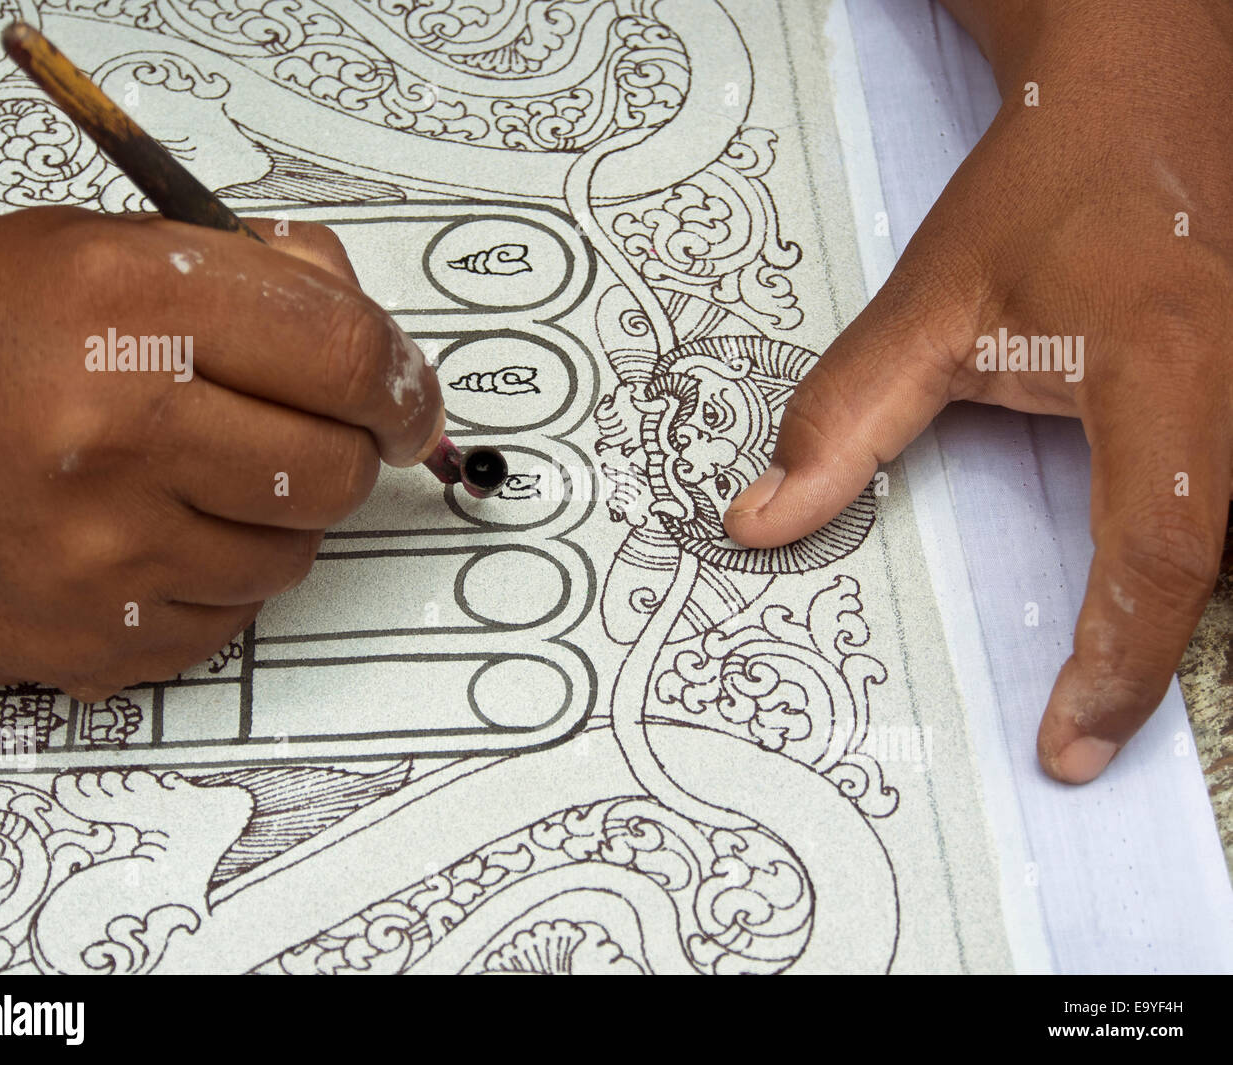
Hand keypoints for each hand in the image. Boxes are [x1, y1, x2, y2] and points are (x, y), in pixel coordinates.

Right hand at [0, 206, 442, 700]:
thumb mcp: (95, 255)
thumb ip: (250, 276)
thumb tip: (368, 332)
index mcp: (128, 306)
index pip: (348, 353)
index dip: (401, 381)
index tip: (407, 398)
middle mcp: (118, 430)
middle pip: (338, 466)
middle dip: (342, 447)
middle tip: (299, 428)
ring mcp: (106, 548)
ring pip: (294, 552)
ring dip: (274, 515)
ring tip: (192, 474)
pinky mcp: (97, 635)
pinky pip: (232, 617)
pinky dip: (216, 577)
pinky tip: (150, 533)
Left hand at [725, 0, 1232, 782]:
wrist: (1143, 89)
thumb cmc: (1051, 182)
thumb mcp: (932, 306)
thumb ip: (845, 419)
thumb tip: (763, 519)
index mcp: (1169, 371)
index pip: (1157, 553)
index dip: (1116, 662)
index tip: (1068, 744)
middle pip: (1217, 567)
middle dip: (1148, 656)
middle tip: (1078, 729)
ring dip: (1176, 612)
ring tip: (1102, 678)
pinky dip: (1194, 555)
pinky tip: (1142, 587)